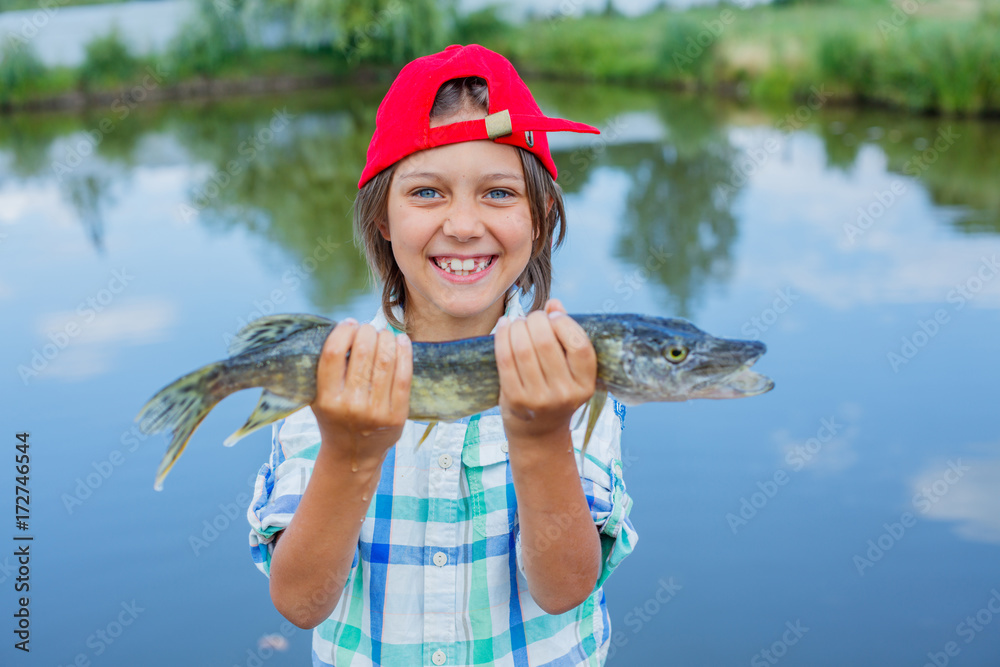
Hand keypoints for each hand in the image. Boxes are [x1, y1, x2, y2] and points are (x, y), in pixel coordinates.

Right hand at [311, 320, 411, 466]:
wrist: (353, 456)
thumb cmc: (335, 418)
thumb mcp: (319, 398)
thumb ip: (326, 369)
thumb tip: (348, 327)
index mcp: (327, 399)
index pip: (333, 353)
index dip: (343, 331)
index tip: (349, 324)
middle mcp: (351, 405)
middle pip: (362, 352)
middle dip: (367, 332)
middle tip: (368, 329)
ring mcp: (376, 411)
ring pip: (385, 361)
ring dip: (386, 339)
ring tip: (383, 334)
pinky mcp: (397, 415)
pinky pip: (404, 376)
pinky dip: (404, 353)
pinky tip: (402, 341)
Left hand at [494, 299, 596, 446]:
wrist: (539, 433)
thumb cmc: (556, 391)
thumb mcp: (570, 370)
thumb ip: (566, 335)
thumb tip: (554, 303)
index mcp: (585, 384)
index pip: (579, 345)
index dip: (564, 323)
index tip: (554, 315)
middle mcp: (565, 394)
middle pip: (546, 342)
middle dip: (536, 320)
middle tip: (532, 318)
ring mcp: (539, 399)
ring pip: (523, 348)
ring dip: (517, 326)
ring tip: (517, 322)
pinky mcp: (515, 399)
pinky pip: (505, 359)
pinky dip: (502, 336)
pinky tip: (505, 327)